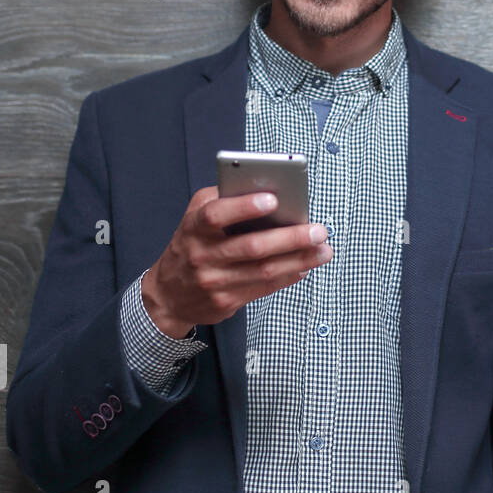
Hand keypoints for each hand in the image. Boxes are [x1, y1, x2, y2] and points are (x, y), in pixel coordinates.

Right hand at [140, 186, 330, 337]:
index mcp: (194, 227)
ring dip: (300, 259)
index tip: (274, 199)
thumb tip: (268, 190)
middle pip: (252, 246)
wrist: (168, 295)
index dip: (244, 207)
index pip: (216, 215)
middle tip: (318, 230)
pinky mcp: (225, 302)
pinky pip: (264, 288)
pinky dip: (289, 275)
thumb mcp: (195, 216)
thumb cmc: (191, 245)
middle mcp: (202, 255)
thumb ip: (224, 200)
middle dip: (290, 237)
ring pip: (264, 270)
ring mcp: (214, 281)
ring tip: (324, 250)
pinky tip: (306, 266)